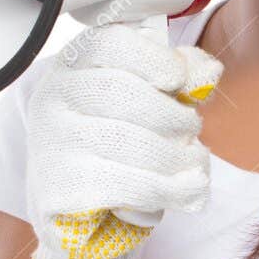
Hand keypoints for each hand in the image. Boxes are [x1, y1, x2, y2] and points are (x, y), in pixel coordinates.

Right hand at [24, 24, 222, 258]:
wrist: (81, 214)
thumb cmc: (119, 146)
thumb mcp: (149, 101)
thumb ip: (179, 77)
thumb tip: (208, 72)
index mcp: (73, 65)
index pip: (112, 44)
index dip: (156, 60)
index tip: (179, 81)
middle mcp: (52, 98)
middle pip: (127, 95)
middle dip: (176, 119)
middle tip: (192, 135)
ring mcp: (50, 144)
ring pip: (132, 144)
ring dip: (179, 160)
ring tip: (195, 166)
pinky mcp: (56, 190)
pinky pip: (127, 186)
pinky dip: (166, 192)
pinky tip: (183, 193)